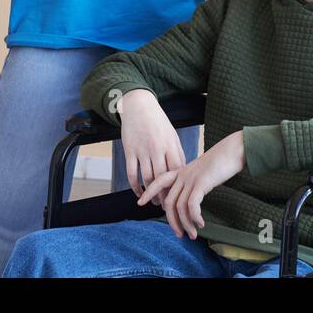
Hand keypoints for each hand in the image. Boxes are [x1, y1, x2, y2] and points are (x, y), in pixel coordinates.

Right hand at [116, 89, 187, 203]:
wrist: (139, 106)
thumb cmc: (158, 122)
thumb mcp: (172, 135)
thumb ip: (178, 153)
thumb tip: (184, 173)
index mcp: (170, 145)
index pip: (176, 172)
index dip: (177, 187)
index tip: (178, 198)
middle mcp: (157, 149)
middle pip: (162, 179)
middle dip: (164, 195)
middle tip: (165, 206)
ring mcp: (142, 150)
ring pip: (146, 179)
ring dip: (149, 194)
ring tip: (152, 202)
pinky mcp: (129, 150)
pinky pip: (131, 173)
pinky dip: (134, 186)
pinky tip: (138, 192)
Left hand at [137, 130, 245, 238]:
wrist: (232, 150)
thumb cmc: (220, 162)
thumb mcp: (201, 172)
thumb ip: (192, 182)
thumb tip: (189, 199)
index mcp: (181, 171)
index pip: (159, 181)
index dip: (149, 192)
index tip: (140, 203)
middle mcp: (182, 175)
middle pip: (169, 202)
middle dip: (172, 221)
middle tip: (179, 234)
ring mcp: (191, 178)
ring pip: (180, 206)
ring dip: (186, 224)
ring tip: (192, 234)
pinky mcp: (201, 183)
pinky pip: (192, 205)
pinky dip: (195, 217)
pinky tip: (201, 224)